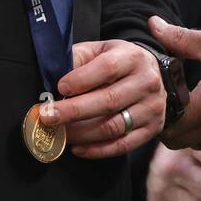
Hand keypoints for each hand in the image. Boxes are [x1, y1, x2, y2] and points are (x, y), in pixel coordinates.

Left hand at [39, 39, 164, 159]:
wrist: (151, 73)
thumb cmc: (118, 61)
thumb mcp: (100, 50)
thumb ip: (79, 59)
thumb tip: (54, 77)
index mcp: (132, 57)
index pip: (107, 68)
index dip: (81, 80)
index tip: (59, 89)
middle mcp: (147, 81)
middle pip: (109, 101)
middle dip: (74, 111)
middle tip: (48, 117)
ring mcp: (152, 107)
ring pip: (114, 126)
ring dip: (82, 134)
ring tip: (61, 133)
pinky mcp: (153, 128)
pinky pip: (123, 145)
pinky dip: (97, 150)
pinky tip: (78, 148)